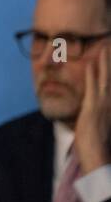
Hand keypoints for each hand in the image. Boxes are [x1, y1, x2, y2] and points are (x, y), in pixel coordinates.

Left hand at [73, 43, 110, 173]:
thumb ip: (97, 110)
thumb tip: (92, 104)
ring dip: (105, 63)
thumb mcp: (96, 121)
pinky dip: (93, 75)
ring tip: (105, 47)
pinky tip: (92, 64)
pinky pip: (93, 88)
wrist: (95, 154)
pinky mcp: (92, 108)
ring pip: (105, 79)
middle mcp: (110, 103)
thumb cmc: (93, 140)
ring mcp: (103, 105)